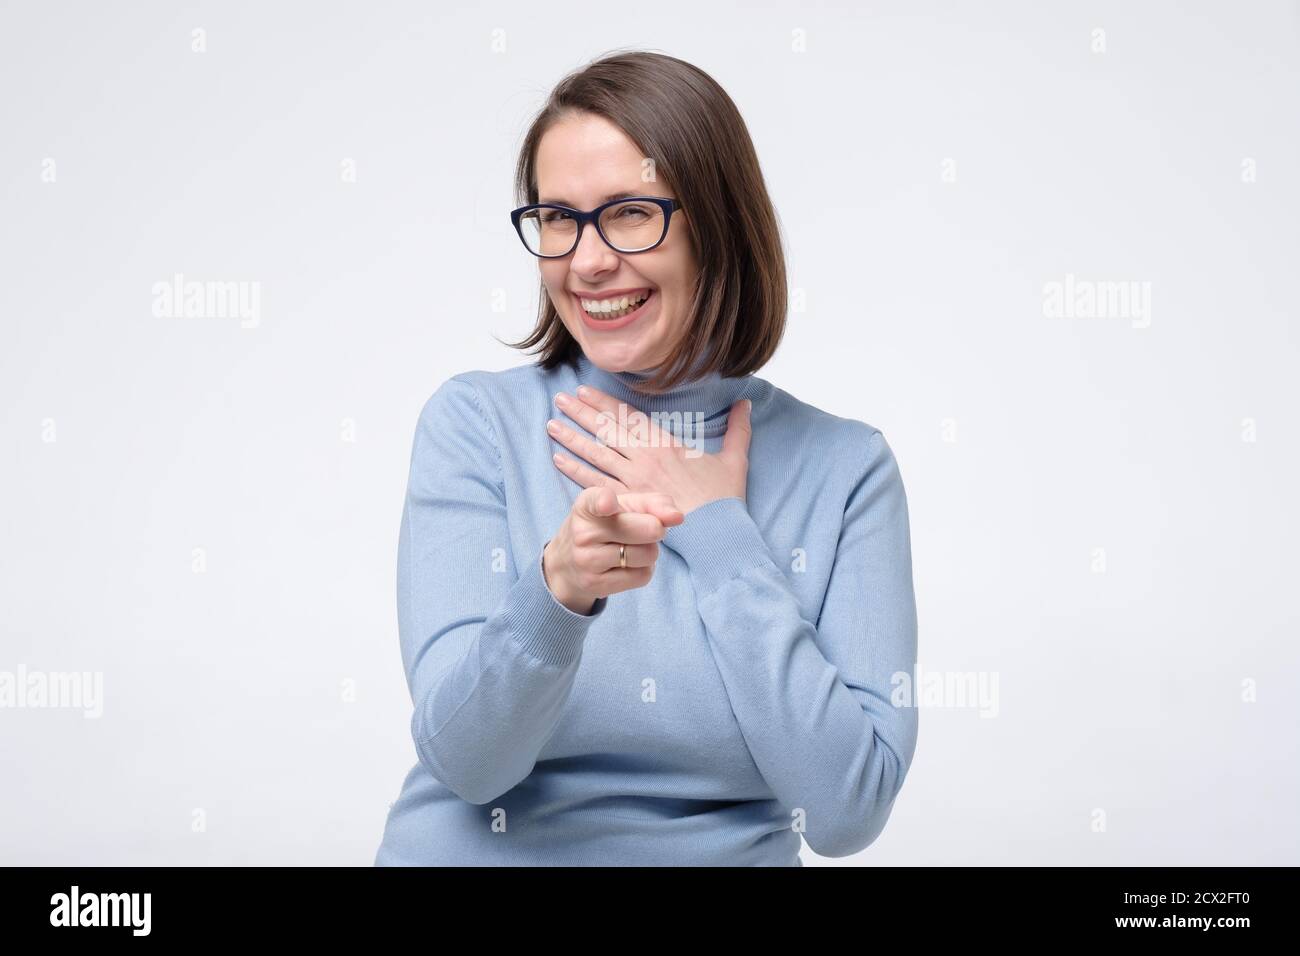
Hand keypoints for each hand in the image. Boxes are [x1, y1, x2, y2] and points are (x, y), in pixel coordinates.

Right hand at [542, 486, 683, 613]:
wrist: (569, 563)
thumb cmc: (606, 526)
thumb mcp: (624, 506)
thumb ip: (654, 504)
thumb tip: (677, 517)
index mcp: (586, 505)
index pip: (595, 501)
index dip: (604, 502)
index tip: (608, 504)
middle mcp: (583, 532)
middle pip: (647, 529)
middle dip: (656, 529)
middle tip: (648, 528)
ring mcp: (587, 561)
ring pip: (647, 554)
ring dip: (650, 551)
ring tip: (631, 547)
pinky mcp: (597, 585)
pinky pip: (642, 576)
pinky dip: (644, 569)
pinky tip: (628, 564)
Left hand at [548, 386, 751, 515]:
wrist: (716, 533)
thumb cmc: (724, 499)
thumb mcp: (735, 459)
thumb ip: (738, 429)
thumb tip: (746, 403)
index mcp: (667, 445)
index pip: (630, 417)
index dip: (606, 402)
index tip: (586, 390)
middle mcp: (645, 459)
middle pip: (607, 431)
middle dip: (582, 413)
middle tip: (560, 400)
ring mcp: (633, 481)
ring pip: (596, 454)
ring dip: (572, 438)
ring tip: (552, 425)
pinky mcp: (627, 503)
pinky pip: (594, 484)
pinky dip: (575, 471)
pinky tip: (558, 460)